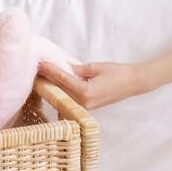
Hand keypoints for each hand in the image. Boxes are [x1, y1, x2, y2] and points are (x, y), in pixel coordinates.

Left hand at [36, 60, 151, 110]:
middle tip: (38, 68)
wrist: (134, 83)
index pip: (63, 80)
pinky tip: (57, 83)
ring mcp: (86, 106)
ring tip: (44, 74)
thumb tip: (64, 69)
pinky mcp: (89, 106)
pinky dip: (64, 90)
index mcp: (85, 92)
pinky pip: (72, 97)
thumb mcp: (96, 67)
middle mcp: (84, 102)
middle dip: (49, 79)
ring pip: (65, 95)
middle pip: (61, 90)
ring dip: (55, 85)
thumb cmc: (118, 73)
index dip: (50, 70)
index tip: (40, 63)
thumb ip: (78, 69)